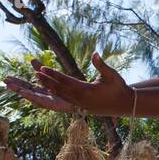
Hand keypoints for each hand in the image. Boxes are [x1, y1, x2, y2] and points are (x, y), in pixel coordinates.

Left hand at [5, 52, 129, 115]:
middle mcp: (80, 99)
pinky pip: (65, 99)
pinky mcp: (81, 107)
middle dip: (46, 81)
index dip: (53, 75)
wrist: (124, 105)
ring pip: (60, 95)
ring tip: (38, 79)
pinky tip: (49, 89)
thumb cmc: (119, 88)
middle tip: (34, 72)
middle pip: (59, 89)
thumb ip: (101, 65)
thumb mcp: (112, 75)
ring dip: (48, 87)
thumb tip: (95, 53)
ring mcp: (80, 104)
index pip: (65, 82)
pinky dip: (56, 93)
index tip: (42, 68)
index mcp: (86, 91)